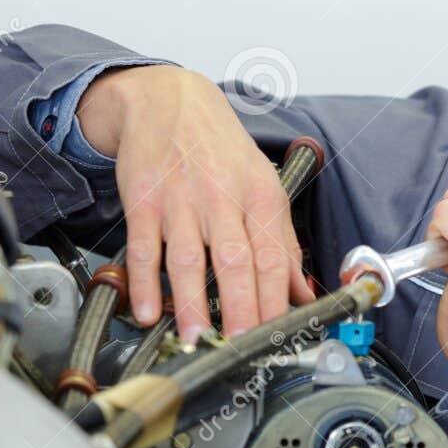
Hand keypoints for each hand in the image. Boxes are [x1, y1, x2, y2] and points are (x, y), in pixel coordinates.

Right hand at [79, 65, 313, 341]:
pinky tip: (147, 311)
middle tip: (239, 347)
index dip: (275, 301)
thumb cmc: (220, 149)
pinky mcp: (143, 202)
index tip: (275, 336)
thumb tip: (304, 291)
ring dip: (191, 304)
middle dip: (240, 309)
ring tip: (196, 339)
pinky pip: (143, 247)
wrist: (169, 100)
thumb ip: (284, 242)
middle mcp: (222, 199)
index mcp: (260, 197)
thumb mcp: (264, 186)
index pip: (274, 258)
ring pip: (188, 259)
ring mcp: (180, 202)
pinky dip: (144, 282)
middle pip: (236, 262)